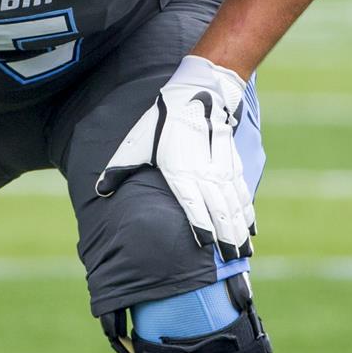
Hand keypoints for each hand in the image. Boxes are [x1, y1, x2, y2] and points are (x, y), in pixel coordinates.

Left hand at [95, 55, 255, 259]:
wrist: (198, 93)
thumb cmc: (163, 121)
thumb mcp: (137, 143)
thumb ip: (119, 169)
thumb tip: (99, 190)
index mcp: (180, 171)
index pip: (192, 204)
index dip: (200, 224)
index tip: (206, 243)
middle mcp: (205, 173)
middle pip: (219, 209)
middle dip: (227, 236)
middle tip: (233, 259)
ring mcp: (222, 169)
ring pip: (234, 204)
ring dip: (240, 228)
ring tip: (244, 251)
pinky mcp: (232, 164)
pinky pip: (242, 193)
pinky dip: (248, 212)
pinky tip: (252, 229)